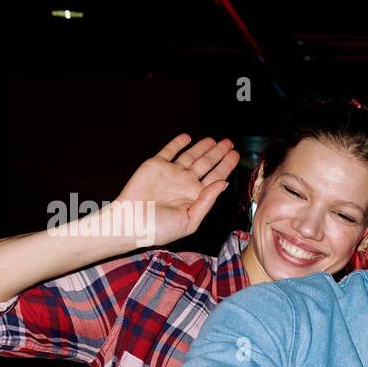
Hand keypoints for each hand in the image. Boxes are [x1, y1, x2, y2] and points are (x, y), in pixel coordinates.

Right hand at [106, 134, 240, 248]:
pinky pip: (169, 151)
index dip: (226, 166)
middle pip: (206, 163)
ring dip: (203, 147)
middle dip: (218, 153)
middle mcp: (185, 183)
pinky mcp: (155, 165)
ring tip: (214, 140)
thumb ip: (207, 201)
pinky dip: (178, 143)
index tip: (236, 155)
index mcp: (195, 196)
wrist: (131, 222)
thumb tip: (224, 183)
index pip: (215, 177)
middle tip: (229, 143)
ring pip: (191, 155)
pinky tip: (188, 137)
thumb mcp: (190, 221)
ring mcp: (171, 173)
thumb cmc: (159, 229)